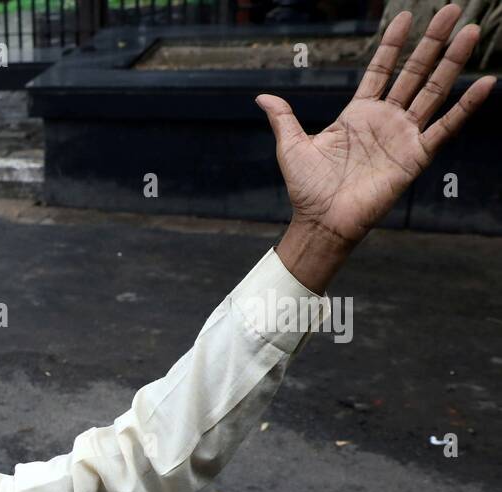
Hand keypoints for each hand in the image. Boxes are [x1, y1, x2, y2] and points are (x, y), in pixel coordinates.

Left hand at [257, 5, 495, 247]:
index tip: (405, 16)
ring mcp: (403, 135)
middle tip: (452, 10)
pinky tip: (486, 83)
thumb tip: (262, 98)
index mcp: (358, 113)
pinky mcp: (415, 156)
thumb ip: (284, 118)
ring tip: (470, 31)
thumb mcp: (292, 146)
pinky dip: (466, 106)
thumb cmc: (307, 189)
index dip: (393, 44)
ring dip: (453, 61)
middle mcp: (385, 120)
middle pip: (414, 71)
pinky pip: (446, 127)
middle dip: (433, 41)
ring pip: (433, 90)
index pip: (382, 69)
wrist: (320, 221)